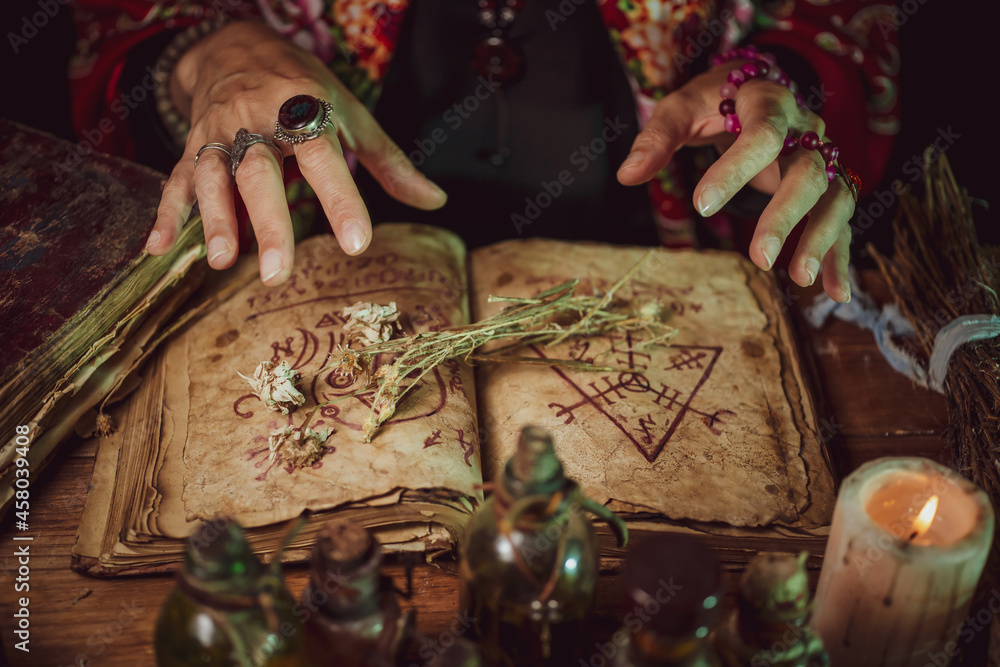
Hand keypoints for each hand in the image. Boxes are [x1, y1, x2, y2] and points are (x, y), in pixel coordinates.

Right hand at [145, 21, 446, 284]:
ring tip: (224, 262)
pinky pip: (176, 179)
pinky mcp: (191, 146)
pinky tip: (159, 248)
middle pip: (260, 174)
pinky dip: (166, 212)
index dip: (341, 201)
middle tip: (279, 275)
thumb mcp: (351, 115)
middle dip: (268, 224)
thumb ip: (389, 163)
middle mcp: (257, 121)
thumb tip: (435, 201)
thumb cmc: (305, 88)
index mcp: (305, 110)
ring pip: (213, 177)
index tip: (356, 244)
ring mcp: (219, 133)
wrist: (236, 45)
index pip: (325, 159)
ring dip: (215, 220)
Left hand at [617, 62, 853, 302]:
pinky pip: (839, 219)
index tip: (702, 205)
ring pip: (832, 197)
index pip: (762, 135)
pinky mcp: (826, 185)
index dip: (735, 170)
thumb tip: (627, 175)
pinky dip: (839, 256)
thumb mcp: (682, 107)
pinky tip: (834, 292)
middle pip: (807, 172)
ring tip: (800, 280)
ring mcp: (822, 158)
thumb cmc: (715, 100)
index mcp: (769, 102)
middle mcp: (806, 130)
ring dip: (820, 240)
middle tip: (759, 258)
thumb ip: (658, 138)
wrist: (757, 87)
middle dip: (784, 216)